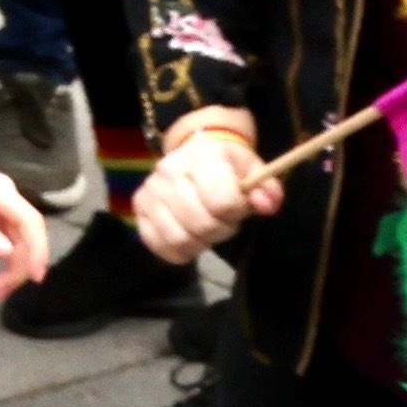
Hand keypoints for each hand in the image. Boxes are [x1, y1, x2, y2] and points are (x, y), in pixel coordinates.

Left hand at [0, 142, 56, 296]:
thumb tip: (7, 252)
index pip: (29, 221)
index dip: (37, 250)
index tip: (34, 280)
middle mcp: (2, 190)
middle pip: (27, 231)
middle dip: (20, 264)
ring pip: (18, 234)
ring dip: (13, 262)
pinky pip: (6, 231)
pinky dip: (5, 252)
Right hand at [128, 112, 283, 264]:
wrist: (196, 155)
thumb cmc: (229, 167)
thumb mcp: (254, 170)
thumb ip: (267, 189)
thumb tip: (267, 206)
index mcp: (202, 156)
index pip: (221, 201)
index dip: (236, 212)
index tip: (238, 208)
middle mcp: (169, 170)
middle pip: (200, 223)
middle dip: (221, 230)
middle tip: (225, 222)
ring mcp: (150, 190)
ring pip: (178, 238)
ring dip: (200, 242)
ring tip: (207, 231)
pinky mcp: (139, 209)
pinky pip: (158, 244)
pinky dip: (179, 251)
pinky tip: (190, 239)